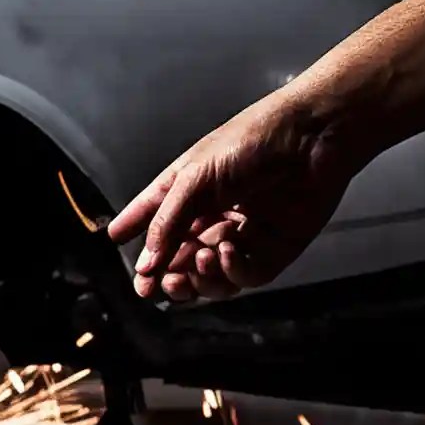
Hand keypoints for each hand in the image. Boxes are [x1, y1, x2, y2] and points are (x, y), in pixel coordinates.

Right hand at [107, 90, 359, 300]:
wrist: (313, 138)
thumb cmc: (250, 141)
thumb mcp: (195, 176)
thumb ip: (168, 221)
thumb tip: (146, 264)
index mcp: (188, 191)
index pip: (153, 218)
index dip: (133, 233)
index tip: (112, 244)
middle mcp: (212, 216)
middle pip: (180, 261)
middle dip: (165, 277)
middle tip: (154, 286)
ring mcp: (243, 235)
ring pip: (211, 277)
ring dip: (198, 279)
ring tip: (198, 260)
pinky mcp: (274, 249)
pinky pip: (245, 275)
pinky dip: (231, 270)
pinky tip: (227, 250)